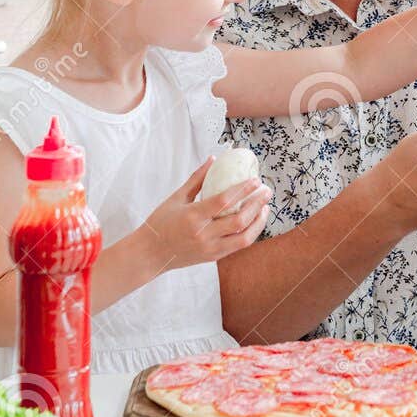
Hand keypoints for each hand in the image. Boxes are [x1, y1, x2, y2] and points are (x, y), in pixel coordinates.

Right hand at [140, 156, 272, 270]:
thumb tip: (213, 159)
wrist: (150, 254)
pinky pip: (237, 245)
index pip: (224, 201)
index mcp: (193, 216)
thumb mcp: (176, 197)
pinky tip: (254, 221)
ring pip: (244, 238)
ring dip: (258, 221)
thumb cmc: (161, 222)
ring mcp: (210, 248)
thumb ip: (197, 179)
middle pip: (239, 220)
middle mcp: (203, 234)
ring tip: (265, 207)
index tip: (256, 180)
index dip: (243, 190)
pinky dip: (249, 232)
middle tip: (267, 191)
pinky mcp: (213, 257)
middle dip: (257, 204)